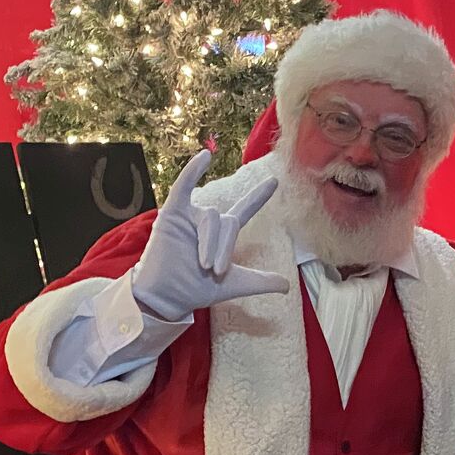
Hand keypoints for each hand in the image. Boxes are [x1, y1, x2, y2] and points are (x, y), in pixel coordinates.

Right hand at [128, 149, 290, 321]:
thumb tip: (287, 286)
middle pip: (228, 223)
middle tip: (216, 272)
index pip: (244, 210)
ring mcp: (189, 215)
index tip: (274, 181)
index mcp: (222, 234)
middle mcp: (207, 221)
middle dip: (224, 249)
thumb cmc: (196, 290)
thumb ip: (261, 282)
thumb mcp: (235, 285)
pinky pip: (183, 187)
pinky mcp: (172, 214)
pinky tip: (205, 156)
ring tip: (204, 266)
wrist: (168, 298)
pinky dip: (192, 171)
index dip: (258, 197)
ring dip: (210, 243)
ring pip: (211, 217)